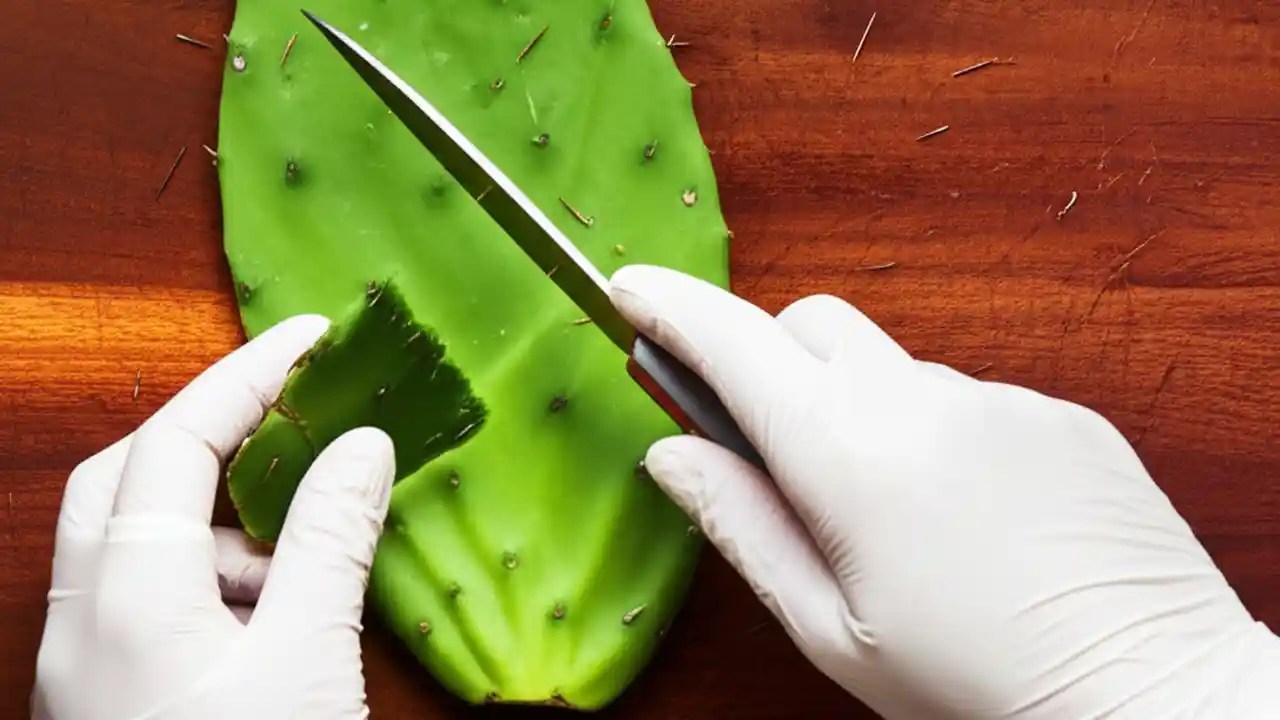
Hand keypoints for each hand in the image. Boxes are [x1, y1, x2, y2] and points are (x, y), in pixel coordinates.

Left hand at [32, 316, 394, 719]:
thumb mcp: (307, 661)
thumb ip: (330, 546)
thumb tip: (360, 445)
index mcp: (126, 598)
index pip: (175, 443)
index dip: (248, 378)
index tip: (314, 339)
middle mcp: (84, 622)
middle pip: (125, 480)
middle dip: (209, 435)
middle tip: (289, 420)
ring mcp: (87, 665)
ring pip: (135, 545)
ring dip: (219, 523)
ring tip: (304, 555)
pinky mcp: (112, 699)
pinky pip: (149, 602)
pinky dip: (213, 578)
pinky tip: (277, 617)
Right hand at [609, 265, 1279, 718]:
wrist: (1151, 695)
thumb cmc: (978, 684)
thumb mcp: (830, 629)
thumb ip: (741, 526)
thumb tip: (673, 454)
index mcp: (850, 458)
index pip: (735, 344)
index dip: (671, 306)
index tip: (629, 287)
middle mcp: (924, 403)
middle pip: (810, 326)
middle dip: (768, 362)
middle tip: (769, 446)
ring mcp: (1000, 401)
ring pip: (891, 367)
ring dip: (861, 409)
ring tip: (894, 516)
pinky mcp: (1059, 414)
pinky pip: (966, 397)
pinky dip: (936, 432)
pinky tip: (966, 514)